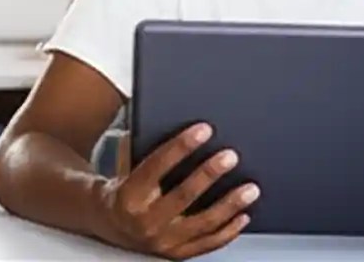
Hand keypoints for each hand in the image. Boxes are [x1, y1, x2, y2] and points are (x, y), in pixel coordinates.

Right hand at [90, 123, 258, 259]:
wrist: (112, 225)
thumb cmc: (126, 188)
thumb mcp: (127, 163)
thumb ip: (146, 143)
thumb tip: (174, 115)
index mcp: (129, 195)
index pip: (157, 166)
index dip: (181, 146)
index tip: (203, 129)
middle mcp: (145, 222)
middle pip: (183, 196)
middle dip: (209, 174)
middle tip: (231, 156)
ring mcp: (162, 241)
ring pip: (202, 224)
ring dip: (230, 205)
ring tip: (250, 188)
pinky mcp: (176, 253)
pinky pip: (207, 244)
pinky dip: (229, 231)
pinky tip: (244, 216)